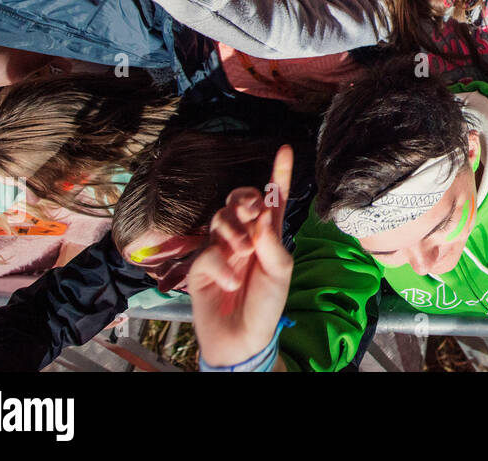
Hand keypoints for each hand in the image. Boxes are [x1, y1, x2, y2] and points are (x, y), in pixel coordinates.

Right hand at [189, 145, 294, 367]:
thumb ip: (272, 241)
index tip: (285, 148)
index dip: (279, 173)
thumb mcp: (280, 271)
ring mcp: (222, 249)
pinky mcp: (202, 265)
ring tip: (244, 254)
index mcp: (268, 235)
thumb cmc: (266, 304)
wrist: (243, 339)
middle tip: (254, 215)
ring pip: (221, 218)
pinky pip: (209, 252)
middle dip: (246, 199)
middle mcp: (245, 237)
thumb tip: (262, 214)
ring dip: (234, 233)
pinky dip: (221, 266)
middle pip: (239, 199)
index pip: (274, 198)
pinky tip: (231, 283)